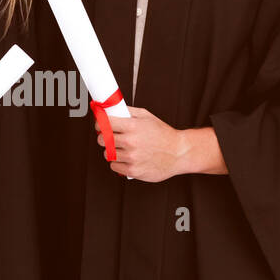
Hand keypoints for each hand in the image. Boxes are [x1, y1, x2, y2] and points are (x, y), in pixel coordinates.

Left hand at [95, 108, 227, 178]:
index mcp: (133, 127)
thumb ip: (128, 112)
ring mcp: (132, 157)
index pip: (105, 123)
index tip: (100, 125)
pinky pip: (114, 166)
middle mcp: (131, 142)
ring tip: (122, 148)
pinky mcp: (133, 171)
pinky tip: (126, 158)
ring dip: (112, 151)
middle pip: (102, 139)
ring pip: (107, 154)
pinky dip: (118, 163)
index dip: (100, 123)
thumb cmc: (164, 135)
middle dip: (104, 138)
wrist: (179, 153)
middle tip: (111, 137)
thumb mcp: (147, 117)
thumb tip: (111, 108)